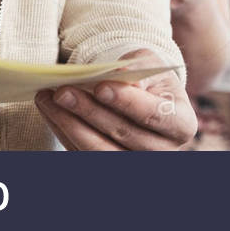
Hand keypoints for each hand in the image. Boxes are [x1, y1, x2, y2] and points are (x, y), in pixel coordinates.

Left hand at [34, 49, 196, 149]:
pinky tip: (49, 110)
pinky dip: (63, 131)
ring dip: (69, 125)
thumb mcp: (149, 63)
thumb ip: (137, 68)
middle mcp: (162, 151)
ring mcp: (136, 164)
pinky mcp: (110, 167)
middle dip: (89, 112)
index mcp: (181, 123)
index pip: (155, 115)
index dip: (127, 103)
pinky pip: (83, 154)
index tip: (101, 87)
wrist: (140, 97)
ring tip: (48, 99)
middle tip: (63, 92)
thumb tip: (117, 75)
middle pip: (123, 134)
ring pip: (99, 151)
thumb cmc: (146, 77)